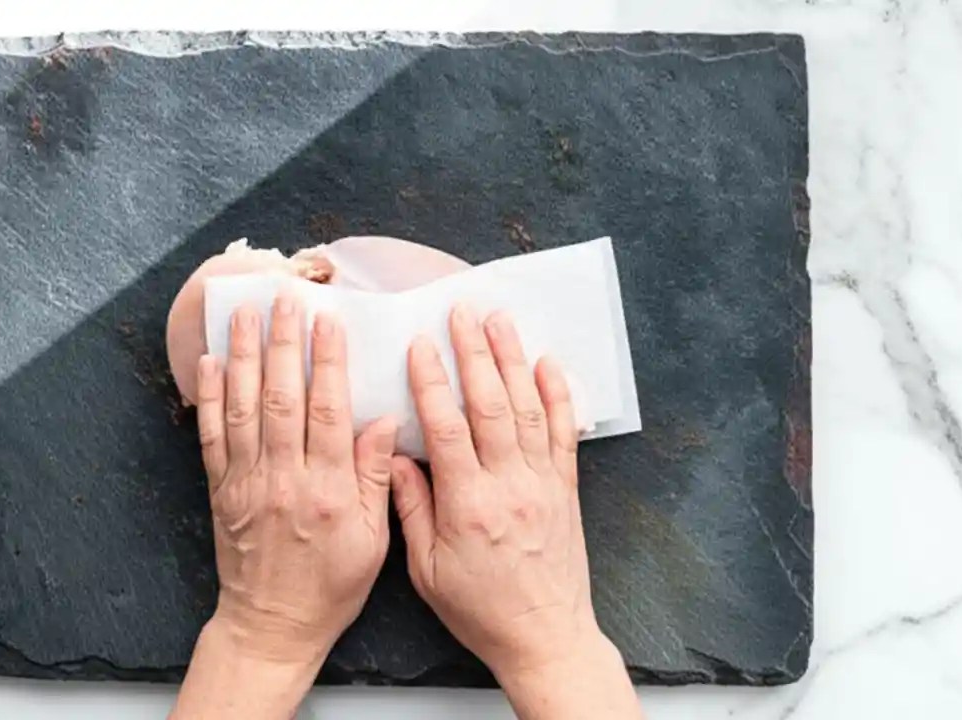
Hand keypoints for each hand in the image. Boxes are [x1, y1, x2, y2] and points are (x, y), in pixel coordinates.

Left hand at [173, 291, 396, 718]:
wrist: (272, 624)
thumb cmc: (330, 587)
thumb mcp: (374, 542)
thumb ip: (376, 478)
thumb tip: (382, 421)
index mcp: (329, 490)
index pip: (328, 411)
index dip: (328, 362)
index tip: (329, 321)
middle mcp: (285, 480)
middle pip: (282, 398)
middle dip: (284, 343)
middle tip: (285, 299)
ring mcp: (248, 483)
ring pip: (244, 408)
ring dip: (245, 356)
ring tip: (247, 314)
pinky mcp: (223, 491)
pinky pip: (212, 436)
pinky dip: (210, 397)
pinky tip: (213, 363)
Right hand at [390, 305, 640, 718]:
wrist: (543, 637)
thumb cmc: (480, 611)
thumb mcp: (427, 571)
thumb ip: (411, 509)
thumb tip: (396, 458)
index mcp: (468, 506)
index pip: (447, 429)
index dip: (432, 383)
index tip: (419, 346)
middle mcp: (509, 487)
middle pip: (491, 406)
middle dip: (475, 353)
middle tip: (462, 313)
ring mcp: (542, 485)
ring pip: (528, 409)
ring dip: (513, 360)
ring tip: (499, 320)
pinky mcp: (565, 489)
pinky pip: (563, 434)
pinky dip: (557, 395)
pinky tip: (547, 363)